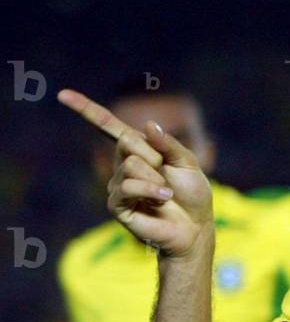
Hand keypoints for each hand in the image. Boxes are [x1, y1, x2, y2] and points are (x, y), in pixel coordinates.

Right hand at [58, 89, 212, 257]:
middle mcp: (123, 165)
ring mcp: (117, 184)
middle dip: (155, 156)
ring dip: (156, 177)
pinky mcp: (116, 204)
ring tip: (166, 193)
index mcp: (139, 150)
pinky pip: (127, 185)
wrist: (195, 226)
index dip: (86, 110)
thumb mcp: (188, 162)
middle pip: (127, 141)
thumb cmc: (192, 195)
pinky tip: (163, 198)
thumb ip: (168, 143)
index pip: (109, 126)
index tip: (62, 94)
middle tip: (168, 175)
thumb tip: (147, 124)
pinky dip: (150, 189)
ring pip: (131, 164)